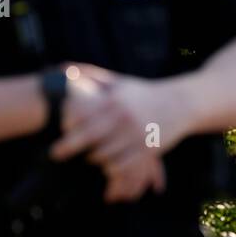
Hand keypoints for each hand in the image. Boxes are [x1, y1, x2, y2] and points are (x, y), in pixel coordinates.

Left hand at [50, 71, 182, 202]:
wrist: (181, 104)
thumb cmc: (145, 93)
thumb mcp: (122, 82)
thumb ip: (95, 77)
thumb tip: (67, 68)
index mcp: (116, 100)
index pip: (82, 115)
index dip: (67, 124)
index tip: (60, 128)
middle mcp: (124, 118)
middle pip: (88, 138)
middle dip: (67, 147)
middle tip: (54, 154)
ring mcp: (136, 135)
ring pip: (103, 155)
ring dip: (92, 157)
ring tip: (89, 156)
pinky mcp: (147, 150)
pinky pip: (121, 166)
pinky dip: (110, 168)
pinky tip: (107, 164)